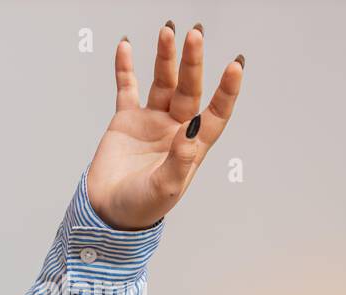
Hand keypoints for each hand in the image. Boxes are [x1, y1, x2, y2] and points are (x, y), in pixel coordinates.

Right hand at [85, 23, 243, 229]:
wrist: (109, 212)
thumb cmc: (142, 207)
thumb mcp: (165, 187)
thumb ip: (180, 160)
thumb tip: (194, 130)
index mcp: (193, 147)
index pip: (216, 113)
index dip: (227, 91)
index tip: (236, 65)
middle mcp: (177, 129)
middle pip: (189, 89)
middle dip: (192, 62)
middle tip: (195, 34)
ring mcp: (152, 122)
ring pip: (163, 82)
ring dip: (165, 57)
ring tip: (168, 30)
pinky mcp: (126, 120)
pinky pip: (127, 87)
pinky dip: (126, 67)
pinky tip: (127, 45)